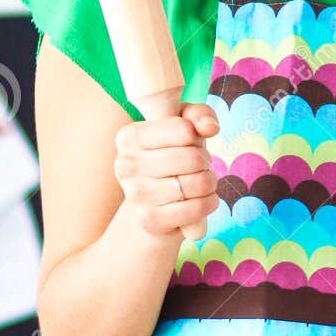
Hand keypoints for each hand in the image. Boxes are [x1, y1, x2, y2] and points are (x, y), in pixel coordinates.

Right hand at [113, 103, 220, 238]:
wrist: (152, 211)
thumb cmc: (171, 163)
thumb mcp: (183, 131)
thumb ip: (198, 115)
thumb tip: (209, 126)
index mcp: (129, 137)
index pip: (184, 129)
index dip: (197, 137)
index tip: (190, 145)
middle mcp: (126, 164)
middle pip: (193, 157)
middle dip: (206, 163)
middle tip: (199, 167)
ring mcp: (135, 194)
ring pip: (198, 183)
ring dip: (209, 184)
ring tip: (199, 185)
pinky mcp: (149, 220)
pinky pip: (197, 208)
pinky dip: (209, 203)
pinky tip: (201, 202)